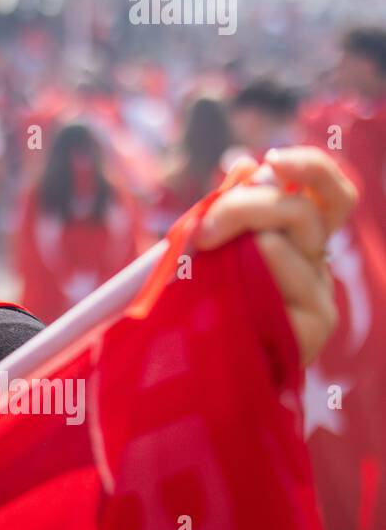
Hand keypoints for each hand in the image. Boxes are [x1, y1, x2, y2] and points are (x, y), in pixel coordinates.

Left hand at [195, 146, 356, 366]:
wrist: (197, 371)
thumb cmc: (200, 301)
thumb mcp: (212, 248)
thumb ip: (228, 210)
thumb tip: (244, 164)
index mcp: (299, 238)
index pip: (331, 194)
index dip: (312, 167)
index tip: (272, 158)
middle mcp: (316, 262)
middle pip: (304, 211)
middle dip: (247, 204)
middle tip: (206, 227)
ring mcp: (319, 295)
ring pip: (291, 241)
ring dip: (244, 235)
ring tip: (209, 252)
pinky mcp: (315, 328)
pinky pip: (294, 283)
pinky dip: (268, 268)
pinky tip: (244, 276)